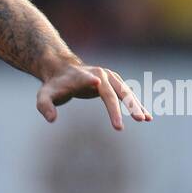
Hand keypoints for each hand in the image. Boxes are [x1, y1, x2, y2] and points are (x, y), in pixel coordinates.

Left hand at [36, 64, 152, 129]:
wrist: (62, 70)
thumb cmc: (53, 86)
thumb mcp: (43, 96)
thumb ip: (45, 106)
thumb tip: (52, 120)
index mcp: (82, 76)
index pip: (87, 79)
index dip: (91, 81)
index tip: (96, 82)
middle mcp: (100, 75)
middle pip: (113, 91)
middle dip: (123, 106)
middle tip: (130, 122)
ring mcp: (110, 78)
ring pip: (126, 93)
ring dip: (136, 106)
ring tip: (145, 120)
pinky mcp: (115, 83)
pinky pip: (128, 95)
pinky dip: (137, 105)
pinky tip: (147, 117)